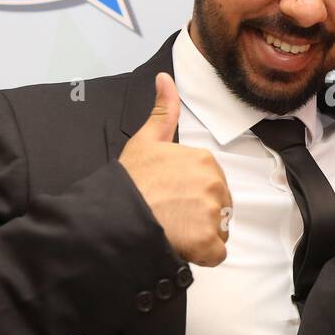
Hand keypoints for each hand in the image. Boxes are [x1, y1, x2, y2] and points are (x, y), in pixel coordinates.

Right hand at [118, 72, 231, 266]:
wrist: (116, 215)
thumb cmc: (129, 181)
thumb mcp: (145, 140)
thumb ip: (162, 110)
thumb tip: (165, 78)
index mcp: (205, 160)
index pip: (210, 185)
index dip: (190, 196)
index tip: (169, 198)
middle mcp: (214, 183)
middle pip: (218, 207)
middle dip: (198, 216)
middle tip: (168, 217)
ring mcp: (214, 213)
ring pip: (218, 230)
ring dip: (199, 236)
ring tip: (171, 231)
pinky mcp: (209, 241)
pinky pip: (216, 254)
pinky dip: (201, 256)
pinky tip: (180, 248)